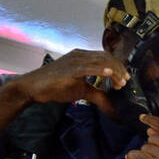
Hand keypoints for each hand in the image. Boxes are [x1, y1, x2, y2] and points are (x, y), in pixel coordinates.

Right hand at [13, 50, 127, 113]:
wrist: (34, 87)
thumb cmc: (55, 86)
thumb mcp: (80, 90)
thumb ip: (96, 93)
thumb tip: (110, 102)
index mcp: (82, 57)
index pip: (105, 58)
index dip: (118, 67)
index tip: (125, 80)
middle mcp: (79, 55)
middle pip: (106, 58)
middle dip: (119, 69)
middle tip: (125, 82)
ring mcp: (74, 60)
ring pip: (100, 61)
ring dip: (114, 72)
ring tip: (120, 83)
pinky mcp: (70, 68)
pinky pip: (88, 67)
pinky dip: (101, 70)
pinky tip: (109, 74)